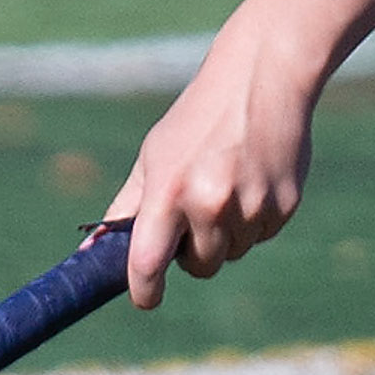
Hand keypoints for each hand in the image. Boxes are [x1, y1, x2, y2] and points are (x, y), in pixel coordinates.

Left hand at [107, 31, 318, 306]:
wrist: (262, 76)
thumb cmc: (197, 119)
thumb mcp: (154, 157)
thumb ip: (125, 209)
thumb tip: (90, 251)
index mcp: (168, 190)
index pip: (147, 263)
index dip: (144, 290)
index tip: (146, 297)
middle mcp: (210, 203)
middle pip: (200, 266)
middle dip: (193, 252)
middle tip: (195, 215)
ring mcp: (252, 206)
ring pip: (234, 252)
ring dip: (227, 234)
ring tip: (228, 184)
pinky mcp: (285, 205)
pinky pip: (263, 235)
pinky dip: (255, 219)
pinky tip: (254, 177)